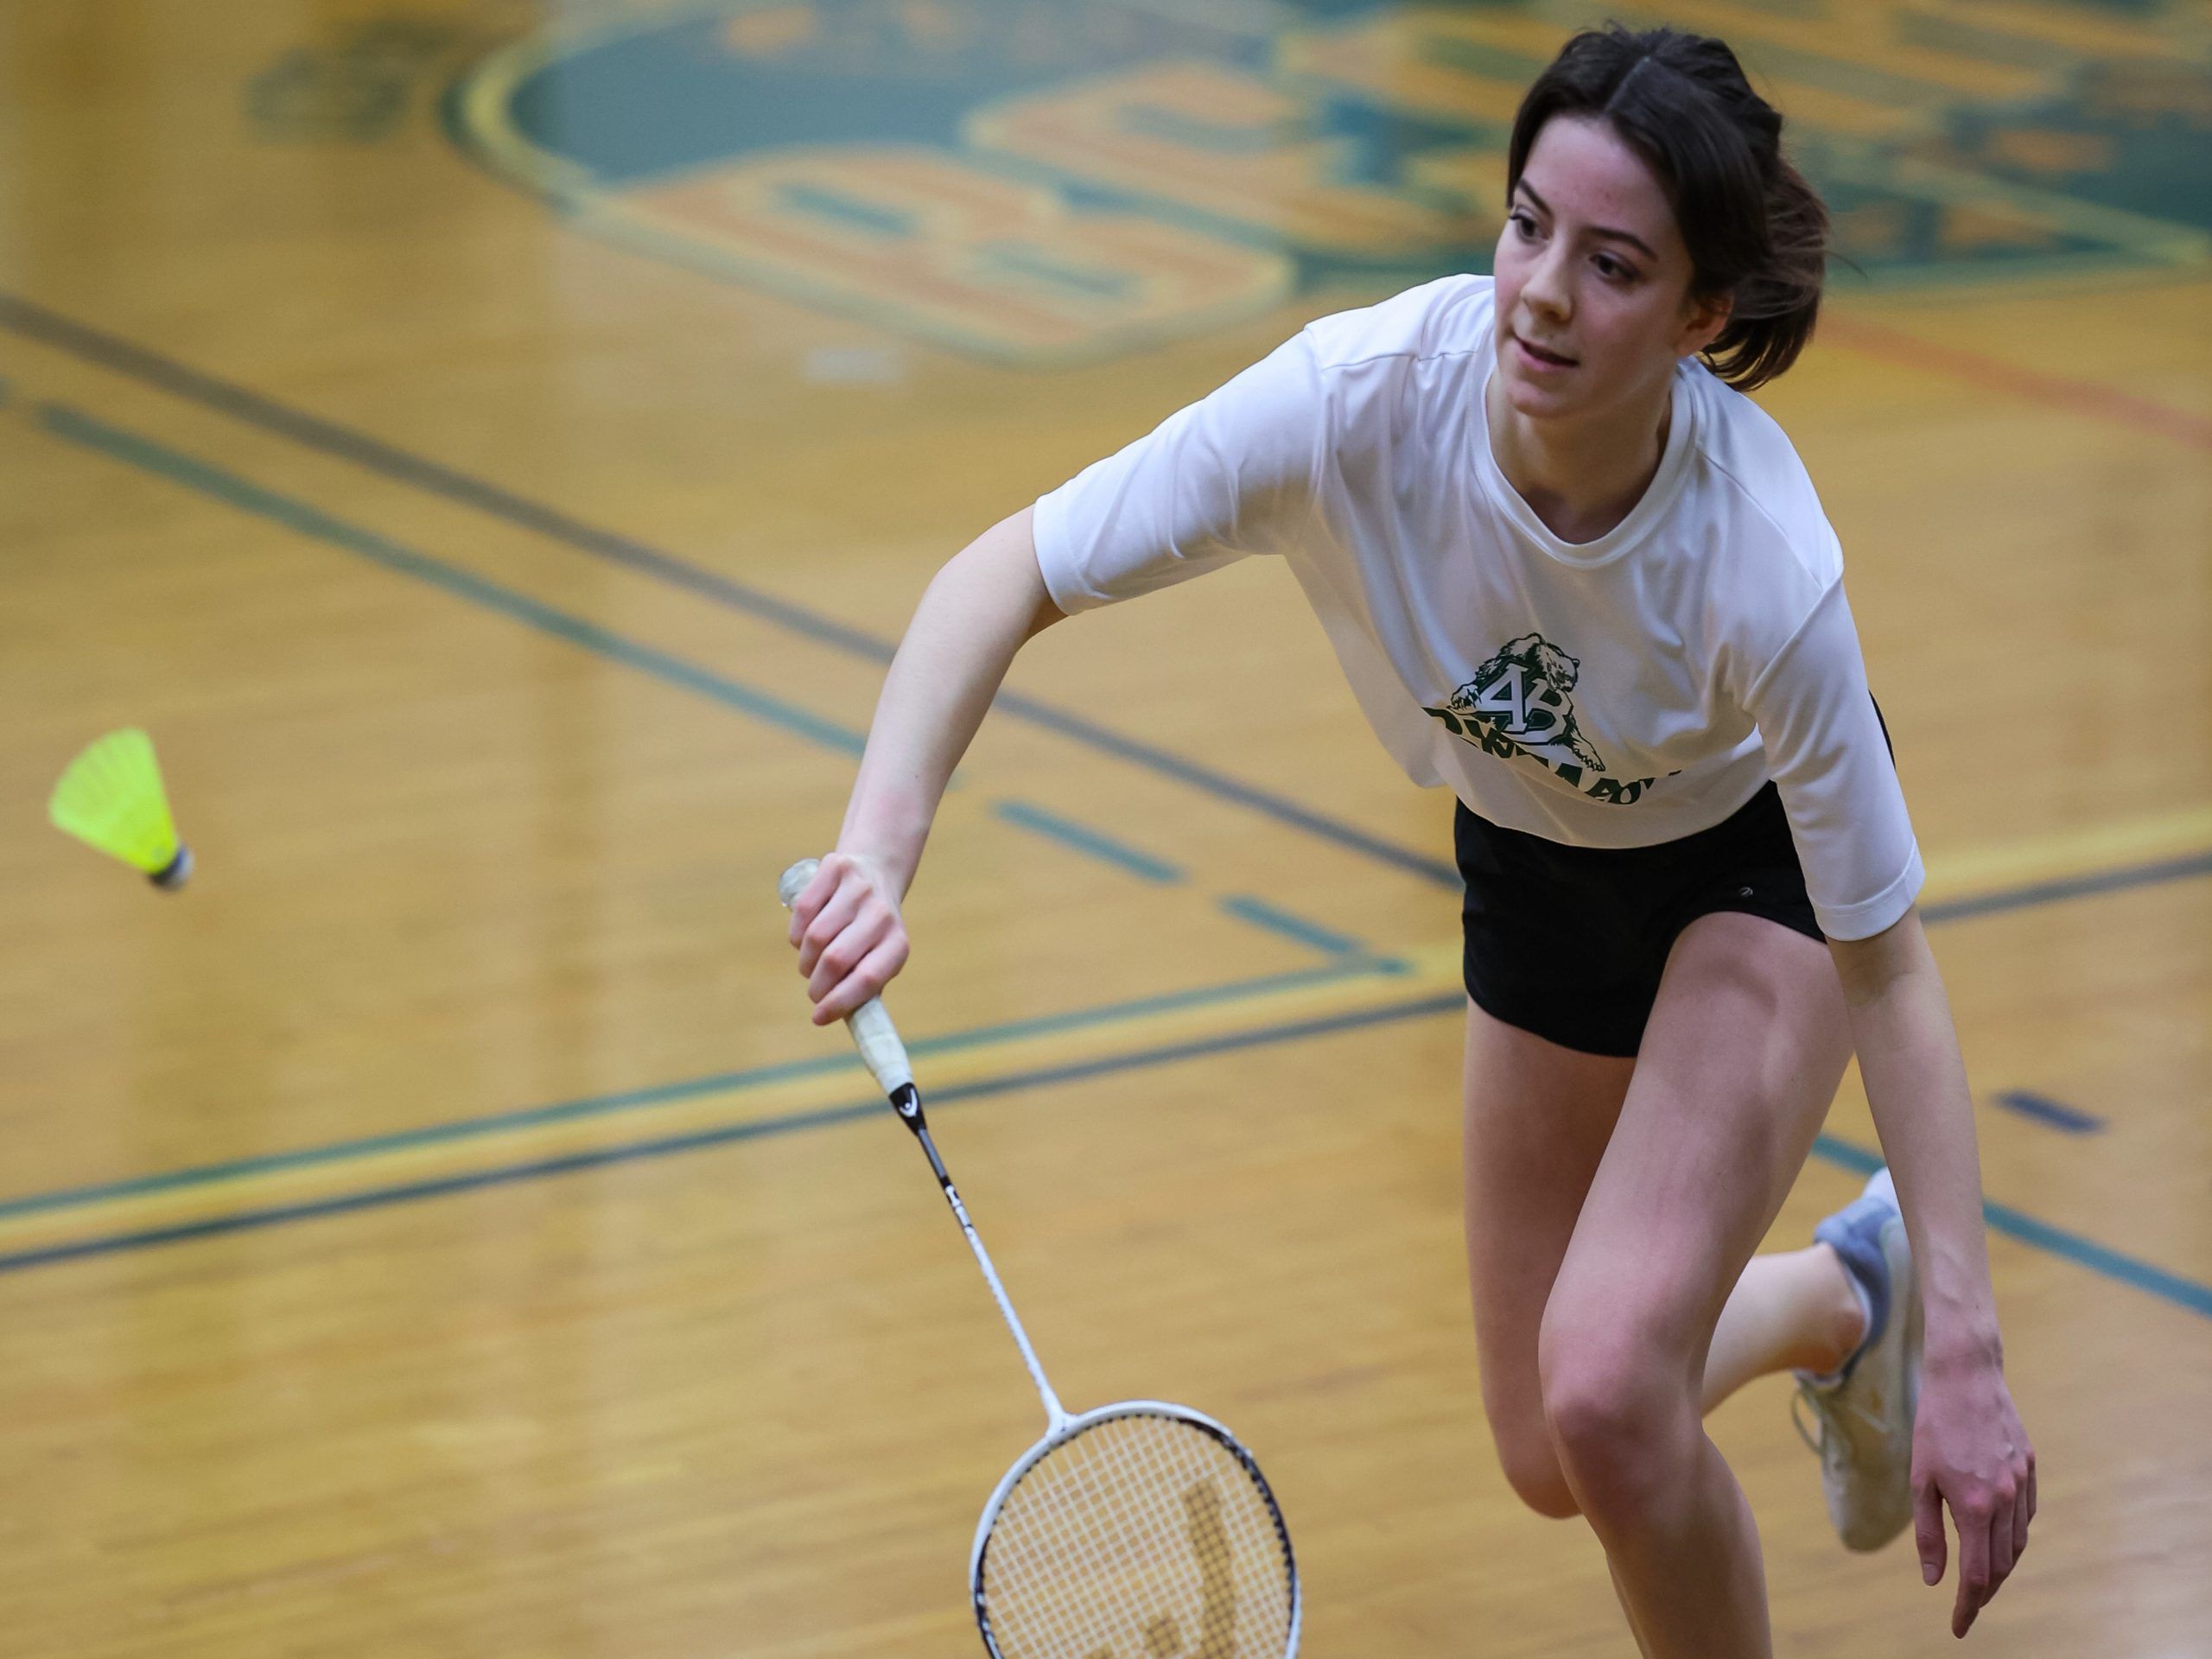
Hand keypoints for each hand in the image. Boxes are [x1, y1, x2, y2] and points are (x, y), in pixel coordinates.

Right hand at [787, 851, 909, 1023]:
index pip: (868, 979)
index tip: (818, 1017)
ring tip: (811, 965)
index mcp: (897, 944)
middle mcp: (882, 914)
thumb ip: (862, 990)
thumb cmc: (871, 933)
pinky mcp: (836, 868)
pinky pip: (803, 911)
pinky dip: (797, 934)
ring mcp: (860, 888)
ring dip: (806, 960)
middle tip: (814, 992)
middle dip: (817, 985)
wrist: (876, 872)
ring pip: (815, 937)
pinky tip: (804, 940)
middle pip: (836, 959)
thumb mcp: (878, 960)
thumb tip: (840, 1022)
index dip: (839, 1001)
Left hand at [1913, 1350, 2034, 1637]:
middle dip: (1984, 1592)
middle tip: (1967, 1608)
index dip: (1968, 1605)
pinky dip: (2013, 1535)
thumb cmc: (1933, 1426)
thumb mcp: (1920, 1480)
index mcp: (1975, 1506)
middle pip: (2001, 1564)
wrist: (1966, 1377)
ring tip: (1981, 1580)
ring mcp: (2023, 1484)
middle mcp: (2006, 1500)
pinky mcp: (2031, 1468)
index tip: (1958, 1626)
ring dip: (2001, 1567)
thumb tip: (1935, 1579)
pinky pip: (2026, 1516)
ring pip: (2018, 1543)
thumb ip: (1928, 1533)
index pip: (1976, 1574)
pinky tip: (1997, 1538)